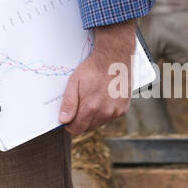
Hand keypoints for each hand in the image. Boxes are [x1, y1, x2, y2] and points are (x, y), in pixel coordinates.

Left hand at [58, 20, 134, 134]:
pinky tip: (103, 98)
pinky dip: (105, 111)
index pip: (77, 129)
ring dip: (94, 116)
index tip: (68, 118)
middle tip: (80, 103)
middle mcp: (105, 113)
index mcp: (91, 107)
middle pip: (88, 128)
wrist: (114, 58)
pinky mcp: (123, 109)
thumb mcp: (74, 82)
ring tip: (93, 98)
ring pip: (99, 123)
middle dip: (81, 120)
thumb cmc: (93, 68)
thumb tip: (63, 120)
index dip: (70, 125)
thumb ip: (68, 103)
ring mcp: (116, 111)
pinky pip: (110, 117)